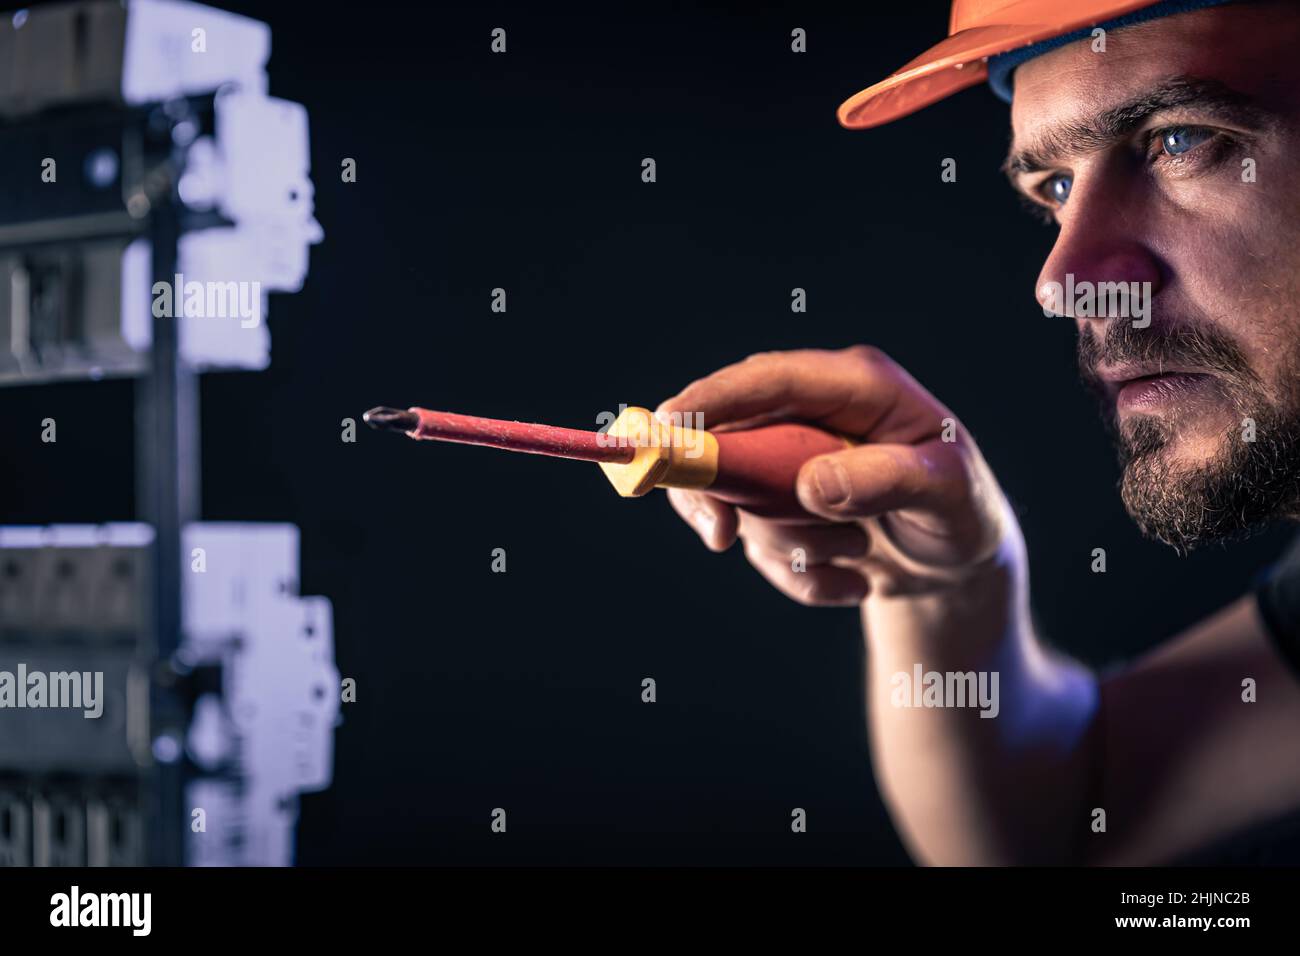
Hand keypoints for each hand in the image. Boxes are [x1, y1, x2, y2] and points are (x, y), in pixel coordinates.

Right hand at [656, 346, 1020, 605]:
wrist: (955, 564)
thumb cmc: (962, 512)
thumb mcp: (946, 494)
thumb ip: (887, 481)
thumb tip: (812, 485)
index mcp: (856, 385)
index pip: (770, 379)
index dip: (713, 399)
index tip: (668, 428)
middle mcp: (812, 411)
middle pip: (727, 432)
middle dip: (721, 489)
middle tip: (719, 535)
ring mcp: (788, 455)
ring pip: (737, 498)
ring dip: (788, 545)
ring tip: (858, 555)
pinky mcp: (775, 499)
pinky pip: (754, 541)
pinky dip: (796, 574)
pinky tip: (849, 580)